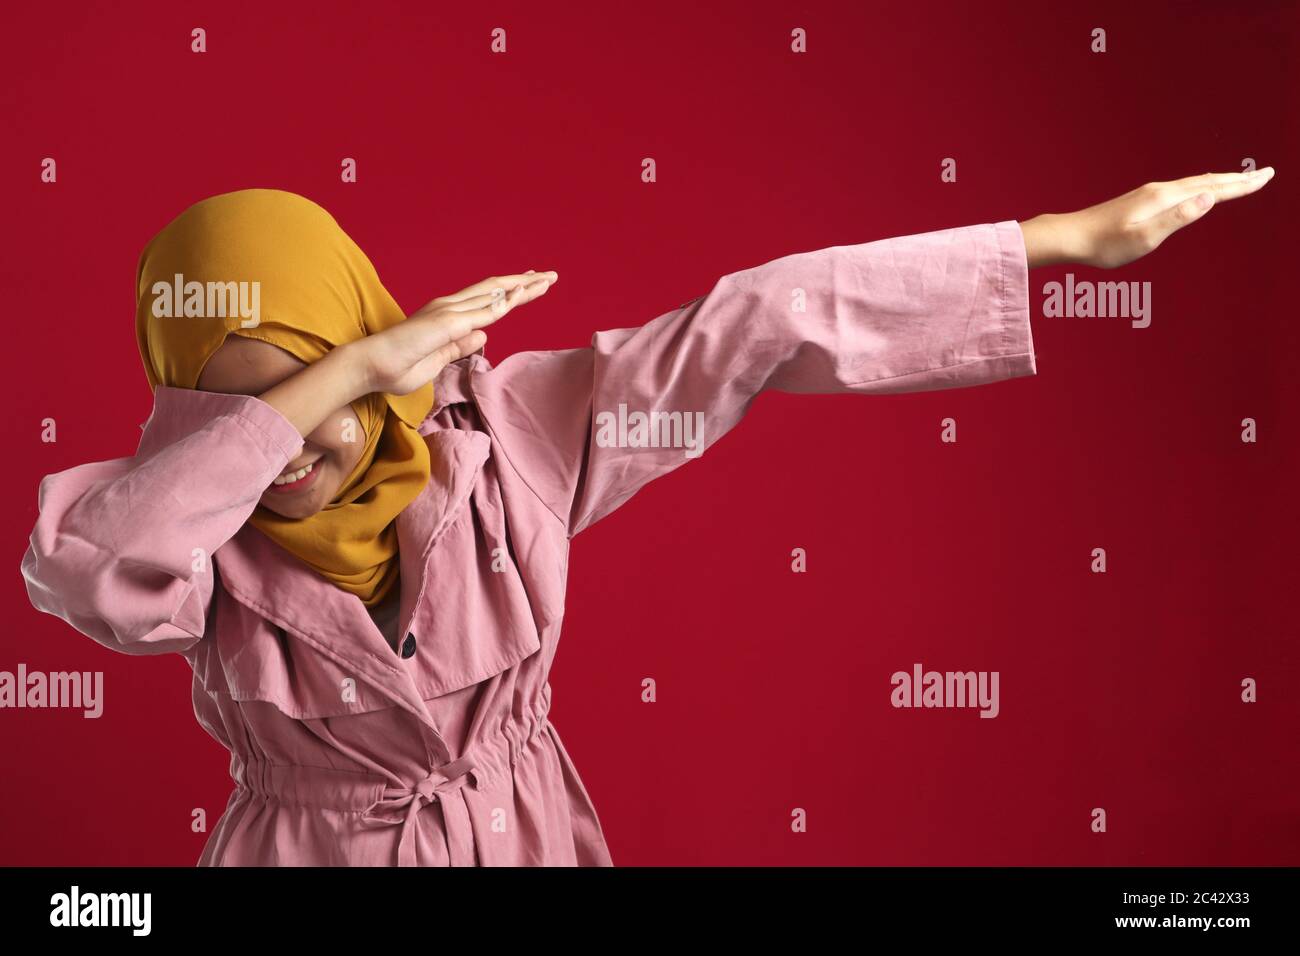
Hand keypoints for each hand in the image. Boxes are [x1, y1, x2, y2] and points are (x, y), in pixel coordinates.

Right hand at [356, 270, 557, 393]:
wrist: (371, 368)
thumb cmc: (397, 368)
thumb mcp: (437, 360)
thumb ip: (459, 346)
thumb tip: (483, 335)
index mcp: (446, 316)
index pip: (484, 301)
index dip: (509, 294)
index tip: (529, 287)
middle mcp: (449, 307)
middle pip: (494, 290)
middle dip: (523, 283)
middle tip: (548, 276)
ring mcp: (448, 312)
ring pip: (494, 293)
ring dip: (522, 286)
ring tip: (546, 278)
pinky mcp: (448, 323)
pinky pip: (485, 311)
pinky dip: (507, 301)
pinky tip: (525, 293)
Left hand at [1020, 168, 1274, 268]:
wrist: (1071, 236)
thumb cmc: (1105, 245)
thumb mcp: (1145, 237)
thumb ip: (1178, 218)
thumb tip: (1209, 198)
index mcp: (1165, 198)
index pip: (1212, 189)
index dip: (1241, 185)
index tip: (1266, 177)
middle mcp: (1160, 190)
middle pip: (1207, 181)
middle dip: (1237, 179)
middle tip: (1264, 173)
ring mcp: (1149, 194)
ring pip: (1194, 183)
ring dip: (1220, 180)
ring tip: (1240, 180)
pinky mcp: (1141, 200)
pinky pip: (1181, 189)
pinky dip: (1200, 186)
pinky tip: (1196, 191)